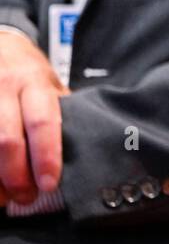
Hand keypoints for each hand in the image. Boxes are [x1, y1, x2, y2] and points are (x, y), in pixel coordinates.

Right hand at [0, 33, 66, 205]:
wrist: (0, 44)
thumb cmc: (28, 73)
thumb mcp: (50, 83)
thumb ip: (62, 111)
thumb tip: (84, 148)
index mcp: (34, 84)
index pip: (42, 121)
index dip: (45, 155)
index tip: (48, 183)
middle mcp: (5, 88)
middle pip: (7, 140)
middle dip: (16, 176)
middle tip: (26, 198)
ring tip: (4, 198)